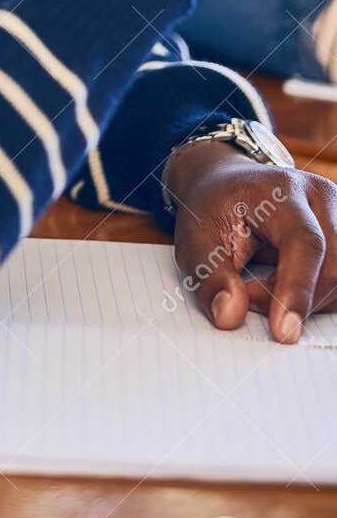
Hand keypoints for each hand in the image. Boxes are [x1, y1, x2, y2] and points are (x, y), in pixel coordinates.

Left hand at [167, 140, 336, 342]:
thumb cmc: (214, 208)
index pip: (305, 241)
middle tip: (248, 296)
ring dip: (305, 299)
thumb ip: (211, 276)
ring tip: (262, 286)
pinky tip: (284, 287)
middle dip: (292, 298)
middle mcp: (321, 198)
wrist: (228, 186)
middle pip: (332, 266)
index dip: (297, 289)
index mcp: (282, 190)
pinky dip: (314, 296)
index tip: (284, 331)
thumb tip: (231, 316)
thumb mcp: (195, 237)